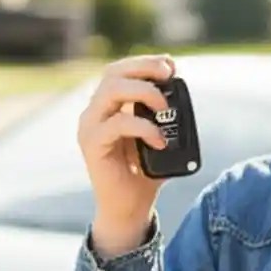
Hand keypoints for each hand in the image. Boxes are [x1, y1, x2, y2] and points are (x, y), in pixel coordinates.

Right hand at [77, 54, 176, 257]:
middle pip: (113, 73)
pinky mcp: (92, 145)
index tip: (171, 65)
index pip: (120, 71)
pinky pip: (117, 123)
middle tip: (169, 75)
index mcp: (108, 106)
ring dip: (143, 92)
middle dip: (144, 68)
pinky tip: (159, 139)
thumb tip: (180, 92)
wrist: (129, 208)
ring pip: (111, 90)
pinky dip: (143, 127)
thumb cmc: (144, 172)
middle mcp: (95, 112)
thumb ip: (164, 115)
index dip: (144, 62)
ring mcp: (90, 127)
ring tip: (165, 108)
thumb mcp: (159, 136)